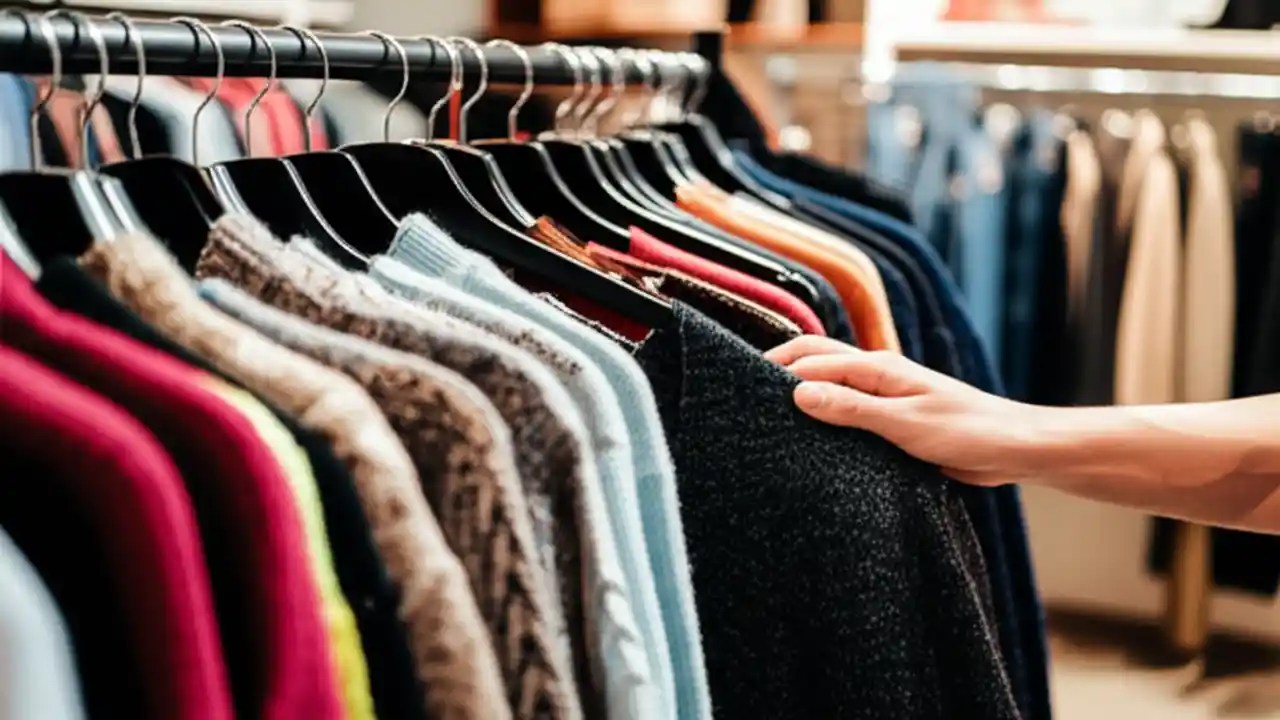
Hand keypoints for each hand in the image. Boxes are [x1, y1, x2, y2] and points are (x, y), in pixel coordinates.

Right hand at [766, 336, 1050, 485]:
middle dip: (781, 367)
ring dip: (801, 387)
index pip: (813, 360)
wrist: (1013, 448)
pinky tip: (809, 432)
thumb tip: (798, 393)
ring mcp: (884, 395)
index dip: (776, 370)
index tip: (742, 385)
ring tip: (766, 407)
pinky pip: (848, 410)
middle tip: (743, 389)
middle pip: (817, 359)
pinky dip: (823, 412)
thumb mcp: (904, 424)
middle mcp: (877, 375)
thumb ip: (851, 409)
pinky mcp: (891, 419)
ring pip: (830, 383)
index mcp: (879, 368)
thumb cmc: (967, 432)